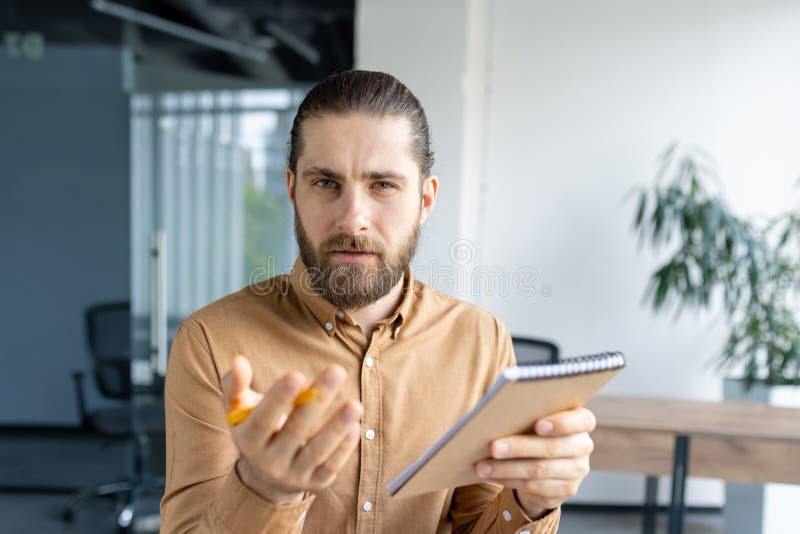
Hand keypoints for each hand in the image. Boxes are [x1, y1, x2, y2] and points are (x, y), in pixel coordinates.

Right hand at [221, 355, 362, 504]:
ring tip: (355, 404)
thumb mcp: (239, 411)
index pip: (263, 420)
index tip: (296, 374)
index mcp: (248, 441)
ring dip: (337, 427)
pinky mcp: (316, 482)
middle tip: (336, 370)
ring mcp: (294, 474)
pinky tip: (355, 425)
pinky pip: (331, 465)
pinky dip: (344, 447)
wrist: (265, 477)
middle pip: (296, 430)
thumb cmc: (255, 429)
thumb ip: (235, 385)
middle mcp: (269, 461)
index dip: (278, 398)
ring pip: (317, 451)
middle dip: (317, 400)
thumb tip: (238, 360)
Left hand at [473, 407, 595, 518]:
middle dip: (519, 447)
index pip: (581, 420)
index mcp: (581, 421)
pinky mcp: (566, 490)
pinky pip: (533, 487)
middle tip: (493, 447)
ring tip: (482, 466)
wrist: (544, 461)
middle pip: (552, 448)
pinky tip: (491, 475)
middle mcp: (583, 445)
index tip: (538, 425)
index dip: (561, 423)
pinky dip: (508, 480)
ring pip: (539, 470)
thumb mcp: (533, 417)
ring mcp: (577, 470)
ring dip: (506, 469)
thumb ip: (526, 412)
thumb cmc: (533, 428)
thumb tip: (497, 415)